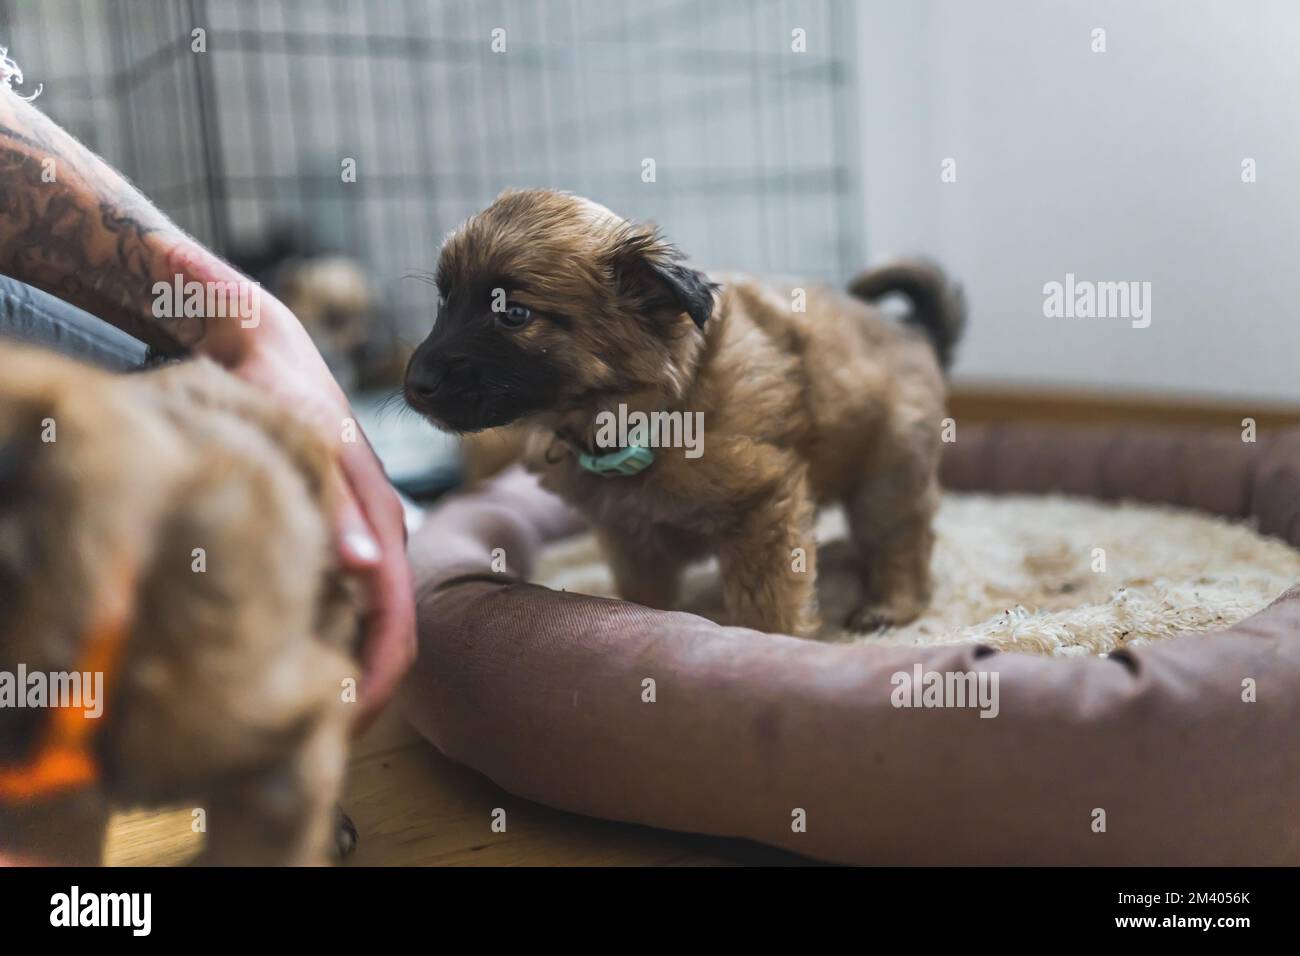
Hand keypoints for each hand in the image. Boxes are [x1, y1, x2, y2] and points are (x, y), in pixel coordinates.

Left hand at [229, 302, 416, 729]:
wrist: (269, 348)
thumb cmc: (282, 392)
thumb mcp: (306, 445)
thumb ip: (338, 509)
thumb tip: (363, 572)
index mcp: (381, 524)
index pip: (395, 622)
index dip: (375, 684)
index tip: (338, 731)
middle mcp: (380, 536)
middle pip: (387, 632)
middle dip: (360, 690)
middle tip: (311, 741)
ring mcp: (362, 535)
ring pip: (368, 619)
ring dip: (345, 667)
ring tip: (302, 711)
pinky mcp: (340, 531)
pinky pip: (347, 599)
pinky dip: (329, 635)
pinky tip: (296, 655)